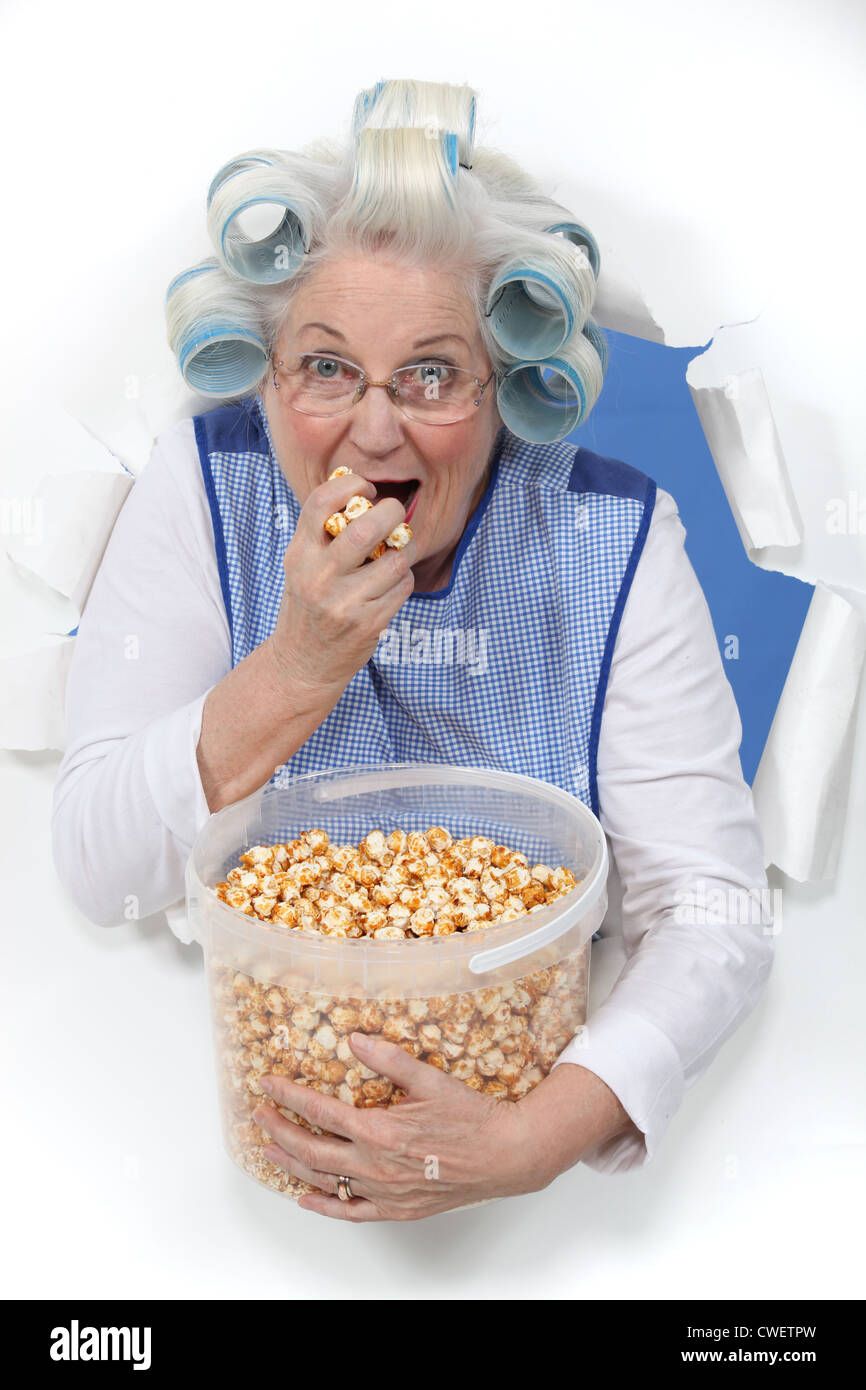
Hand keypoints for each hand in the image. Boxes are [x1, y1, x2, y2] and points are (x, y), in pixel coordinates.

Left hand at [252, 1032, 549, 1221]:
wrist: (505, 1156)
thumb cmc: (472, 1118)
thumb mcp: (430, 1079)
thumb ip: (389, 1059)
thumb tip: (356, 1040)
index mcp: (379, 1130)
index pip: (320, 1112)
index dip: (289, 1097)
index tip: (269, 1085)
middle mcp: (376, 1165)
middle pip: (311, 1149)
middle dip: (279, 1130)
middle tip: (259, 1115)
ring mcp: (384, 1192)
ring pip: (324, 1181)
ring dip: (292, 1165)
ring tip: (270, 1151)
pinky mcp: (397, 1208)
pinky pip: (351, 1211)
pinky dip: (325, 1205)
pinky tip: (307, 1198)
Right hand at [268, 472, 416, 696]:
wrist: (302, 663)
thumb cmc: (308, 604)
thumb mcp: (301, 565)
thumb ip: (321, 530)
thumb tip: (357, 484)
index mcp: (299, 555)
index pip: (321, 503)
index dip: (350, 484)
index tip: (366, 488)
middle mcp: (318, 578)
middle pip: (365, 528)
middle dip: (390, 512)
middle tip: (394, 513)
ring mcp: (344, 603)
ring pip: (394, 559)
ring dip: (404, 550)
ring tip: (397, 552)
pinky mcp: (368, 624)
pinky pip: (403, 586)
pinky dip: (404, 578)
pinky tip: (392, 583)